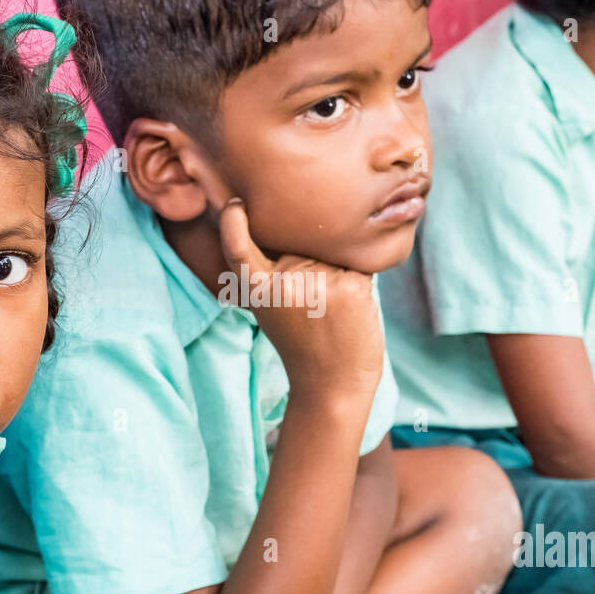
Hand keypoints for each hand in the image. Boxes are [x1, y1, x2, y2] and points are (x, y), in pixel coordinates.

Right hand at [219, 197, 383, 398]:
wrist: (331, 386)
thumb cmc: (305, 343)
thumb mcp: (273, 308)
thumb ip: (275, 270)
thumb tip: (301, 220)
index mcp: (258, 288)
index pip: (238, 248)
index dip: (233, 224)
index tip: (236, 206)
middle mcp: (283, 280)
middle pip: (304, 243)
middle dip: (314, 262)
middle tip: (317, 308)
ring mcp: (317, 280)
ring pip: (335, 252)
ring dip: (340, 272)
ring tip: (335, 311)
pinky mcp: (351, 285)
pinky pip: (361, 263)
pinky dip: (361, 281)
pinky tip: (354, 310)